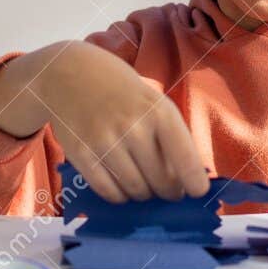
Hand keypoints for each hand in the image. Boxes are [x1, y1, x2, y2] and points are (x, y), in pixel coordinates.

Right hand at [0, 40, 209, 204]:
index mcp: (159, 112)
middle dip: (169, 191)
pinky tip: (122, 186)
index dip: (195, 182)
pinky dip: (120, 196)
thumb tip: (186, 180)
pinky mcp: (81, 155)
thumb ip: (170, 136)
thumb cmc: (120, 89)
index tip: (198, 192)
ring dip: (144, 194)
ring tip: (144, 184)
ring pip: (136, 191)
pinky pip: (109, 192)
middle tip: (168, 189)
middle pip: (162, 182)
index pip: (186, 159)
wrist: (69, 73)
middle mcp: (134, 128)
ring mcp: (105, 143)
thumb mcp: (152, 101)